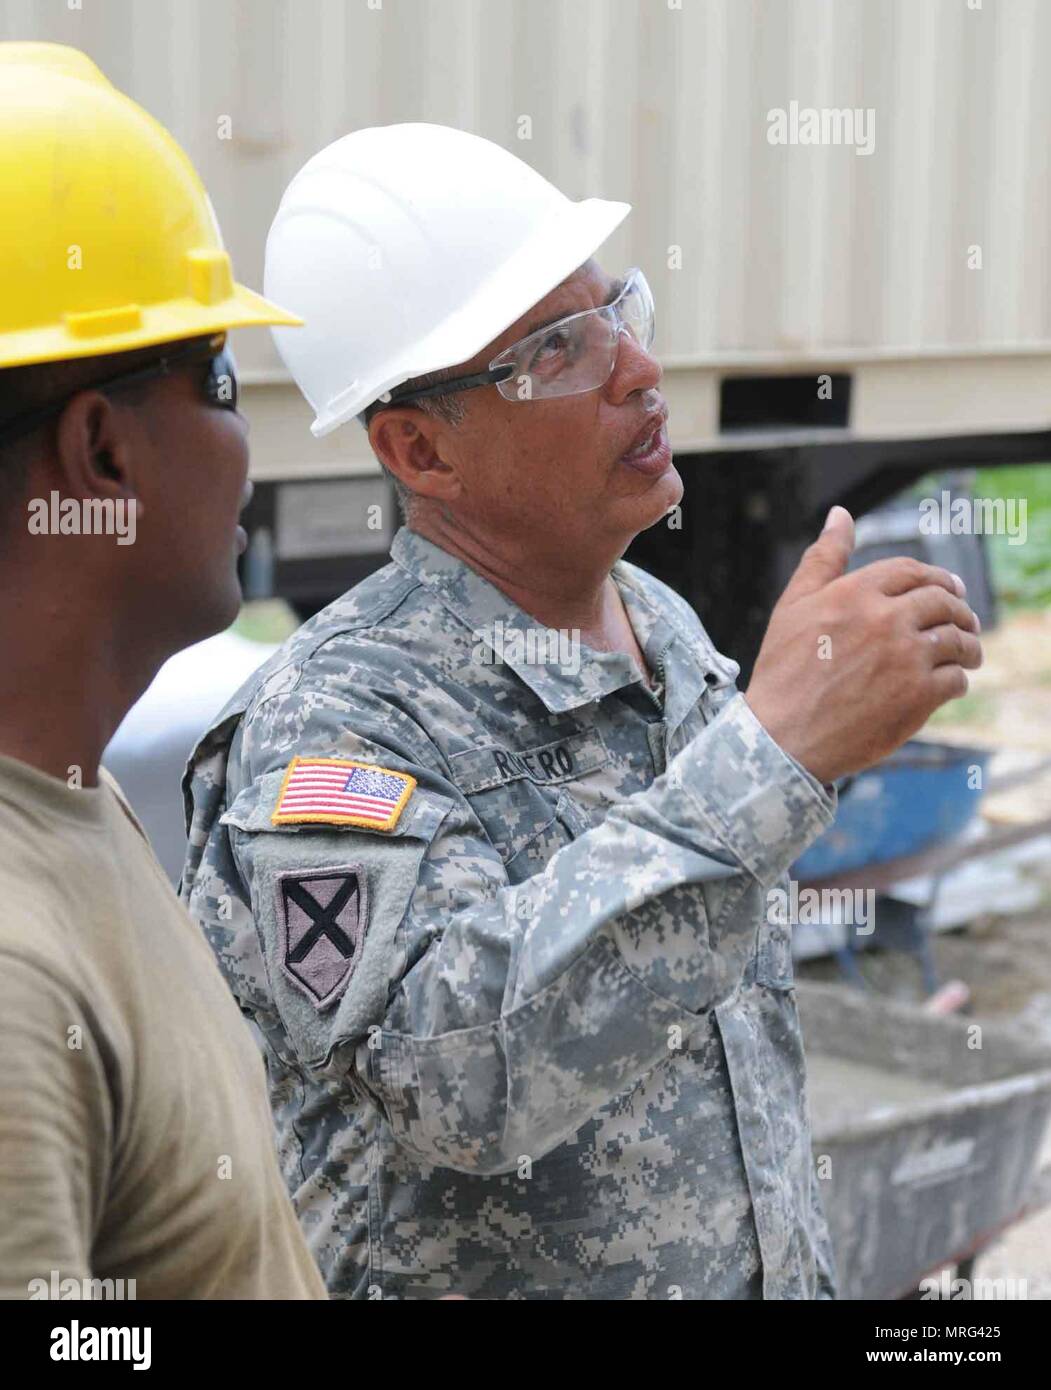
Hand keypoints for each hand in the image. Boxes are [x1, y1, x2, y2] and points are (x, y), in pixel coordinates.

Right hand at [744, 506, 982, 784]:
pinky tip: (951, 684)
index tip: (948, 589)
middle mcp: (886, 620)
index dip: (935, 578)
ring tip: (969, 653)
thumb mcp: (794, 606)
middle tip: (963, 620)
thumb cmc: (783, 671)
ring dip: (969, 644)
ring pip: (958, 640)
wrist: (782, 738)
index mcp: (856, 593)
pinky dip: (958, 679)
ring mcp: (906, 658)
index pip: (912, 571)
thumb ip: (823, 557)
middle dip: (959, 608)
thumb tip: (840, 514)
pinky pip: (956, 679)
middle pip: (943, 601)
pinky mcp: (919, 696)